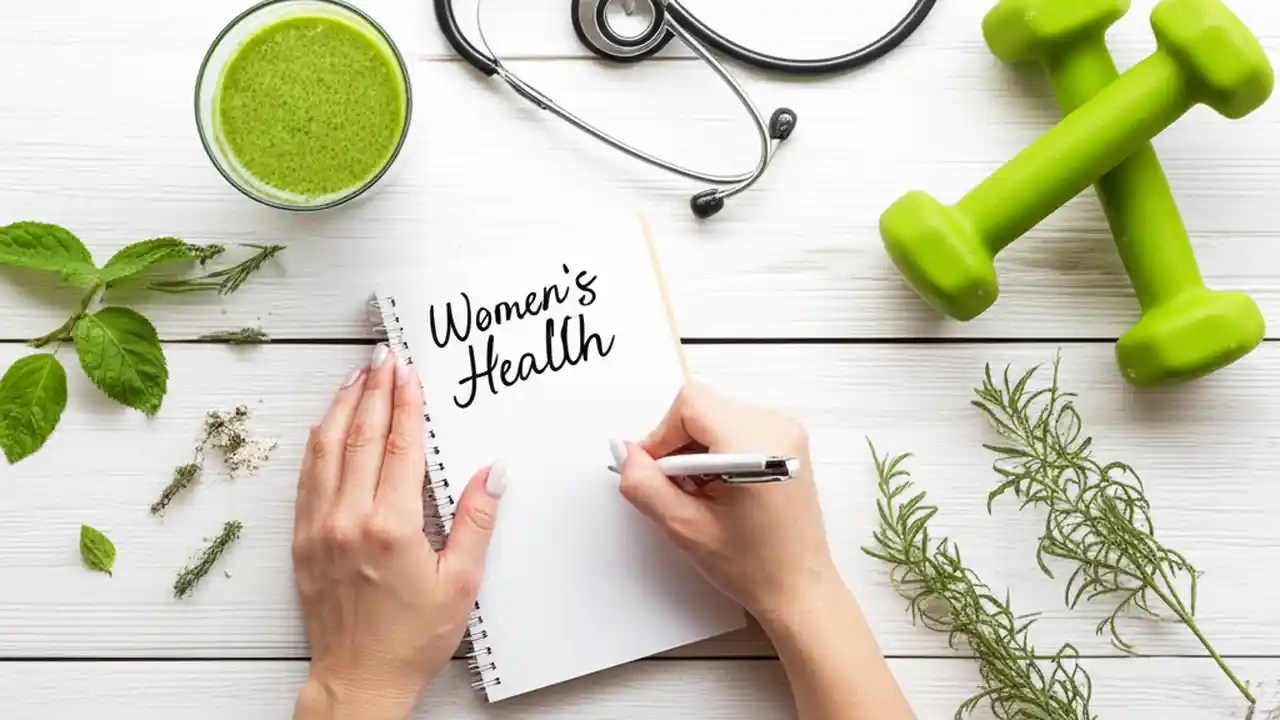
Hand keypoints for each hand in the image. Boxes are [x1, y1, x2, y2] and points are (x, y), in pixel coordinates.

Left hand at [292, 344, 505, 719]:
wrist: (359, 678)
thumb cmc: (411, 638)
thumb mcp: (460, 581)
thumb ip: (477, 520)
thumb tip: (495, 472)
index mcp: (390, 527)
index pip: (398, 446)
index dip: (405, 403)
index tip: (408, 372)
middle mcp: (347, 519)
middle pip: (360, 436)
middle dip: (373, 390)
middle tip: (383, 357)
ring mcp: (318, 527)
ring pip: (326, 448)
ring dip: (341, 406)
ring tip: (356, 376)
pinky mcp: (301, 539)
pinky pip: (308, 475)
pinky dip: (318, 441)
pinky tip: (328, 424)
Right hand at [613, 381, 839, 623]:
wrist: (799, 587)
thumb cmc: (754, 565)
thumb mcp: (685, 528)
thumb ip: (645, 485)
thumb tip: (627, 453)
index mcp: (756, 446)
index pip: (690, 403)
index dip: (662, 433)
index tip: (654, 468)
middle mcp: (776, 428)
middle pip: (702, 407)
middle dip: (678, 443)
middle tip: (677, 487)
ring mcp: (786, 432)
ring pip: (716, 414)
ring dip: (696, 448)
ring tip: (702, 492)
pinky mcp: (787, 441)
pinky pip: (736, 425)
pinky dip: (716, 449)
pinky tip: (719, 486)